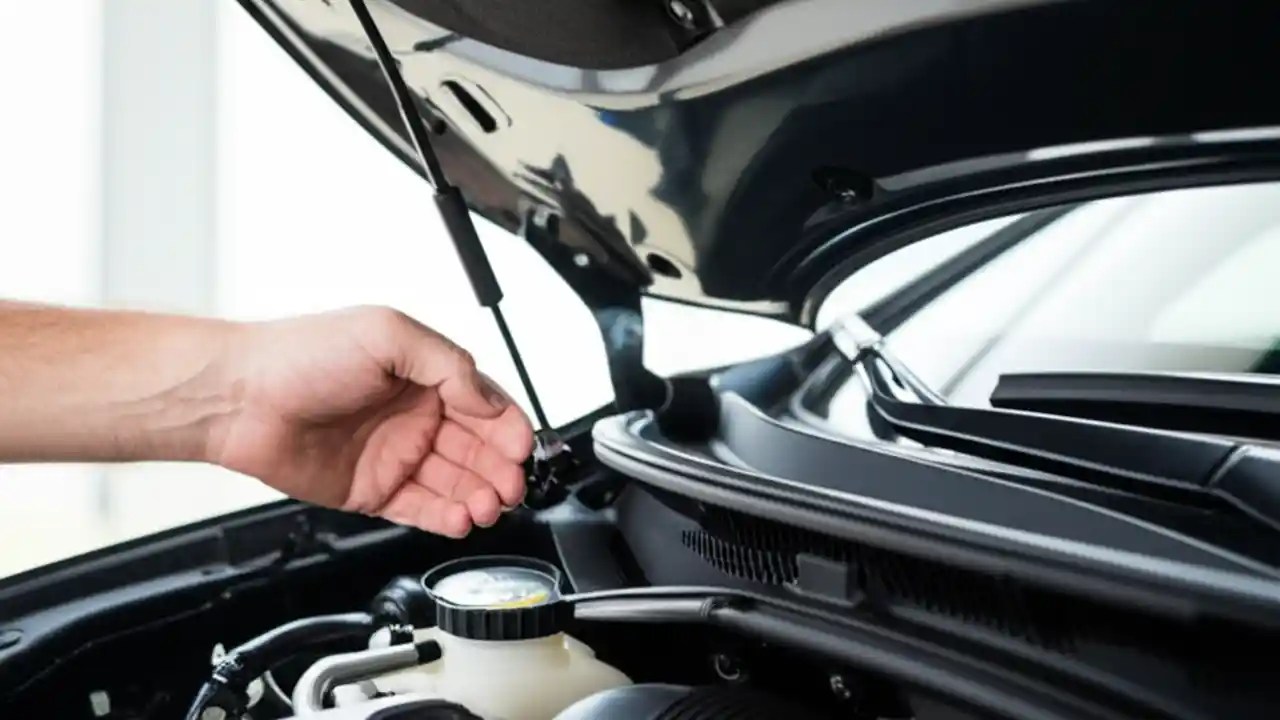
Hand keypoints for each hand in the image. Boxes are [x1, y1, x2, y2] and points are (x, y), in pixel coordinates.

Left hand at [211, 306, 533, 537]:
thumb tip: (487, 398)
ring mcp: (394, 455)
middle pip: (477, 449)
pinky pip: (420, 509)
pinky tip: (461, 517)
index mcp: (423, 375)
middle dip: (500, 469)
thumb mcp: (387, 334)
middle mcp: (414, 415)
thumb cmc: (300, 354)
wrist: (239, 398)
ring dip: (478, 496)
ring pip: (454, 483)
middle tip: (510, 485)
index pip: (485, 404)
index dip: (507, 427)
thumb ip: (447, 364)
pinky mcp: (372, 491)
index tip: (520, 446)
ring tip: (487, 506)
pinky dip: (446, 517)